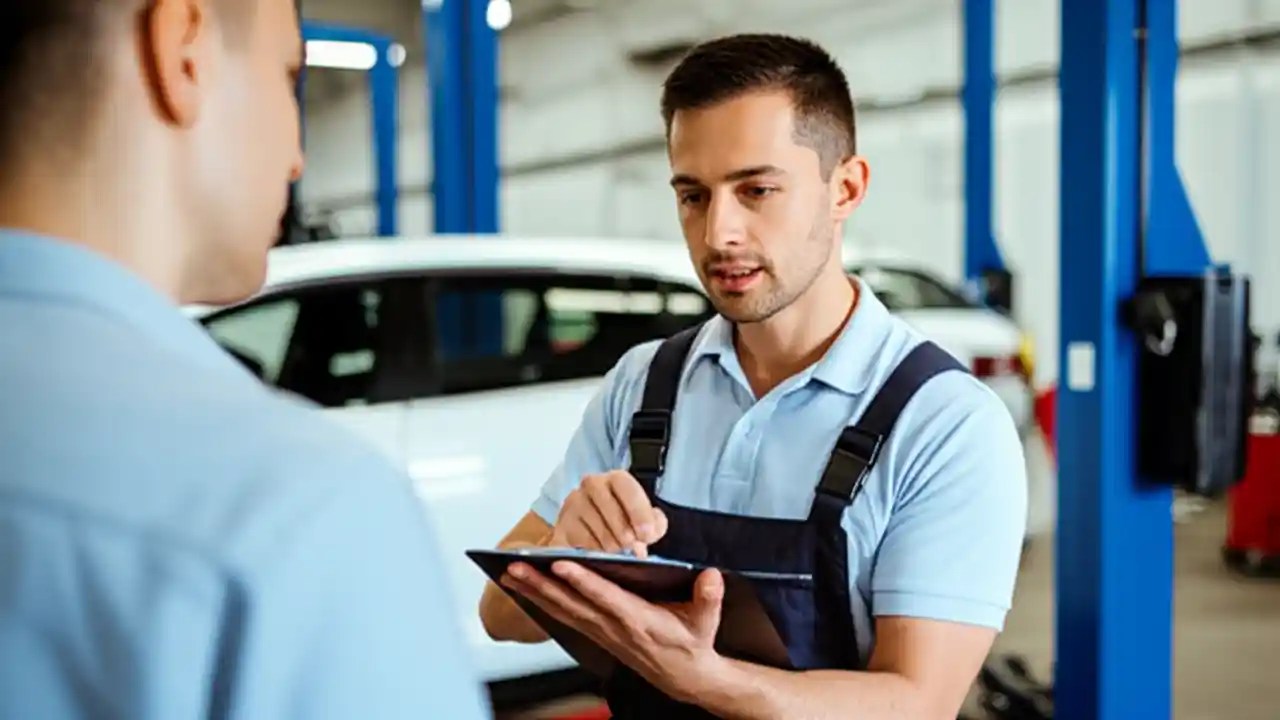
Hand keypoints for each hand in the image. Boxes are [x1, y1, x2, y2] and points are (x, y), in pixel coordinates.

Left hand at [503, 560, 728, 704]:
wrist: (686, 678)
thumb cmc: (693, 644)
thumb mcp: (707, 622)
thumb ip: (708, 597)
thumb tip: (710, 576)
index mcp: (639, 620)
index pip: (605, 598)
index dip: (582, 581)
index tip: (561, 564)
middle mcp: (614, 627)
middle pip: (571, 604)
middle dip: (542, 585)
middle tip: (515, 567)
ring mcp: (602, 633)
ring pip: (562, 611)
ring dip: (534, 593)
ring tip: (510, 575)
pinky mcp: (597, 634)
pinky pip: (565, 617)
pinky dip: (543, 604)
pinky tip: (527, 591)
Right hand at [550, 470, 667, 557]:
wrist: (590, 533)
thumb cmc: (621, 524)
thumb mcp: (643, 521)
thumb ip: (655, 524)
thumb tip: (652, 530)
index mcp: (615, 479)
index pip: (626, 486)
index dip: (638, 511)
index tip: (646, 535)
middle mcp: (591, 485)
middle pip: (610, 509)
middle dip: (625, 534)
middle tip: (632, 549)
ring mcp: (573, 504)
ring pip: (596, 529)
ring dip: (610, 546)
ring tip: (617, 554)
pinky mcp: (561, 527)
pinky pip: (580, 543)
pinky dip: (594, 553)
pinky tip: (600, 557)